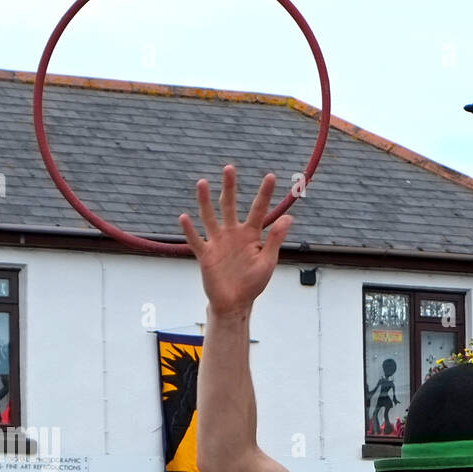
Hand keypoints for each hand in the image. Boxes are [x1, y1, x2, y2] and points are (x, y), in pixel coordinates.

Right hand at [179, 168, 292, 317]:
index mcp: (251, 235)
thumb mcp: (267, 262)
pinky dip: (190, 230)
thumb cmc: (253, 283)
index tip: (270, 176)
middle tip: (229, 168)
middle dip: (230, 188)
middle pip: (229, 206)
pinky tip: (184, 217)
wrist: (235, 303)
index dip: (264, 194)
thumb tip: (288, 217)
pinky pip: (196, 240)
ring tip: (202, 183)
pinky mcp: (205, 255)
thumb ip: (275, 239)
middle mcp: (232, 234)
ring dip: (205, 201)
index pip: (258, 210)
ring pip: (209, 217)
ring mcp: (218, 243)